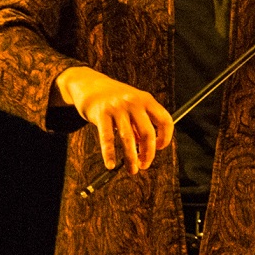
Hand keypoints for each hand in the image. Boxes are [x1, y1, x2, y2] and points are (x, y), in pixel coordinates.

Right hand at [56, 67, 174, 170]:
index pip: (164, 120)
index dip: (165, 137)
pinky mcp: (101, 114)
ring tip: (132, 170)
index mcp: (146, 99)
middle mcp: (133, 102)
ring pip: (128, 138)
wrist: (89, 84)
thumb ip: (140, 124)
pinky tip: (110, 165)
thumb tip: (145, 148)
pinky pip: (107, 138)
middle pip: (148, 133)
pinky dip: (109, 154)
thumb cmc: (114, 98)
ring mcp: (117, 107)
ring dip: (131, 158)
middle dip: (148, 153)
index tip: (160, 147)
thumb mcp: (132, 105)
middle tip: (144, 165)